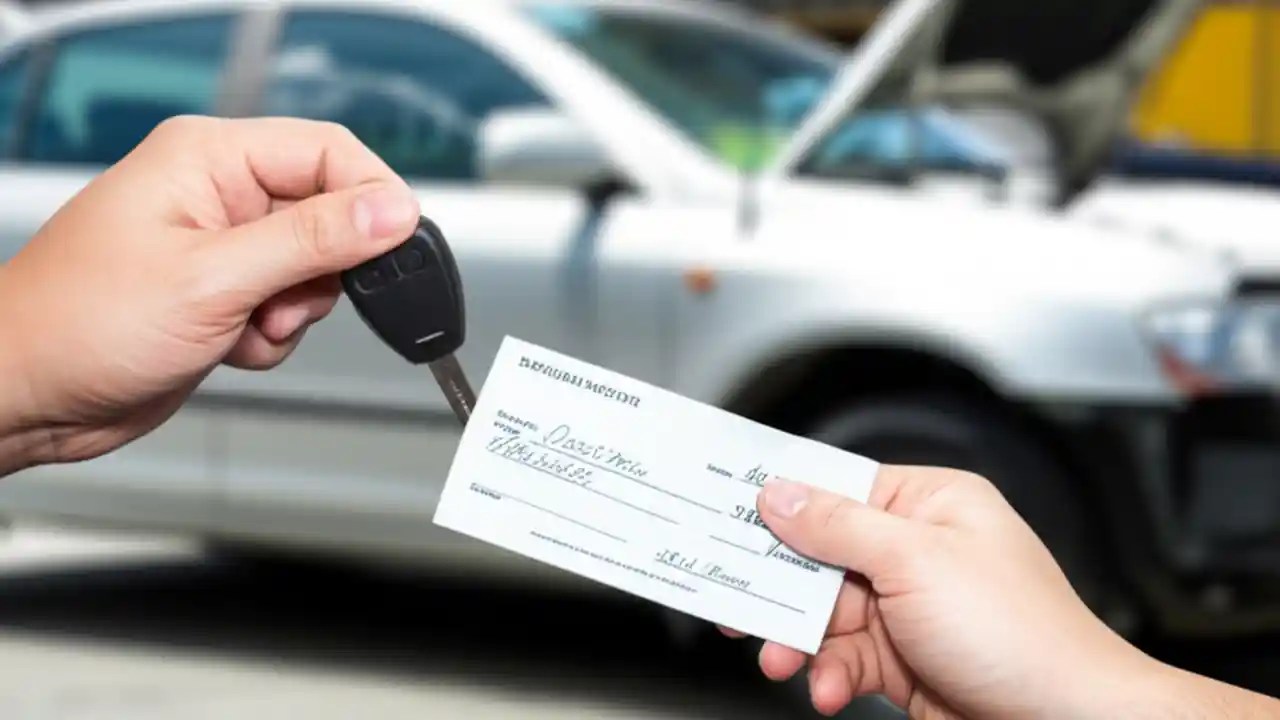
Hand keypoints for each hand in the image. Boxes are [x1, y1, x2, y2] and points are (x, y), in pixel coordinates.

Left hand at [0, 116, 419, 473]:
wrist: (28, 396)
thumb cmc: (78, 324)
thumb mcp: (214, 278)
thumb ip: (312, 240)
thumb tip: (391, 209)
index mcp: (209, 158)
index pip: (328, 152)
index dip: (371, 197)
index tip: (393, 245)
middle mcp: (218, 194)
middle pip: (328, 213)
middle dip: (322, 271)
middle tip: (289, 300)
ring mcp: (220, 246)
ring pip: (313, 269)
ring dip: (295, 311)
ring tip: (247, 326)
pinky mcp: (221, 292)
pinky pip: (286, 306)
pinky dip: (272, 335)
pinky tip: (229, 344)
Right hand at [726, 467, 1155, 718]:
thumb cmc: (1021, 634)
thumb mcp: (916, 562)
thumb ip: (838, 527)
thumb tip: (780, 494)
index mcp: (931, 505)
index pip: (840, 487)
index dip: (784, 500)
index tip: (731, 509)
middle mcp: (919, 552)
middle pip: (821, 556)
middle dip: (780, 587)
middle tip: (735, 601)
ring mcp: (910, 609)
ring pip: (825, 614)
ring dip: (798, 641)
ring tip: (781, 661)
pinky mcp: (904, 660)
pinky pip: (844, 659)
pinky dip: (828, 675)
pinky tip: (828, 689)